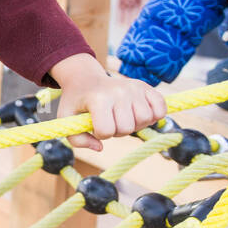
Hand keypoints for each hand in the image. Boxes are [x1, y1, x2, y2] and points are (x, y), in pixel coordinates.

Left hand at [50, 54, 166, 151]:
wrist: (86, 79)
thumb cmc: (77, 102)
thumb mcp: (66, 119)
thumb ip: (77, 139)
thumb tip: (100, 148)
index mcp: (97, 99)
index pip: (106, 131)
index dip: (99, 134)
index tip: (94, 125)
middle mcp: (118, 92)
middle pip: (127, 128)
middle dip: (117, 131)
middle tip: (109, 121)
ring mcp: (133, 88)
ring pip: (146, 119)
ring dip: (135, 124)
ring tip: (122, 117)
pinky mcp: (145, 87)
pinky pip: (161, 108)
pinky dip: (154, 115)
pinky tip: (138, 113)